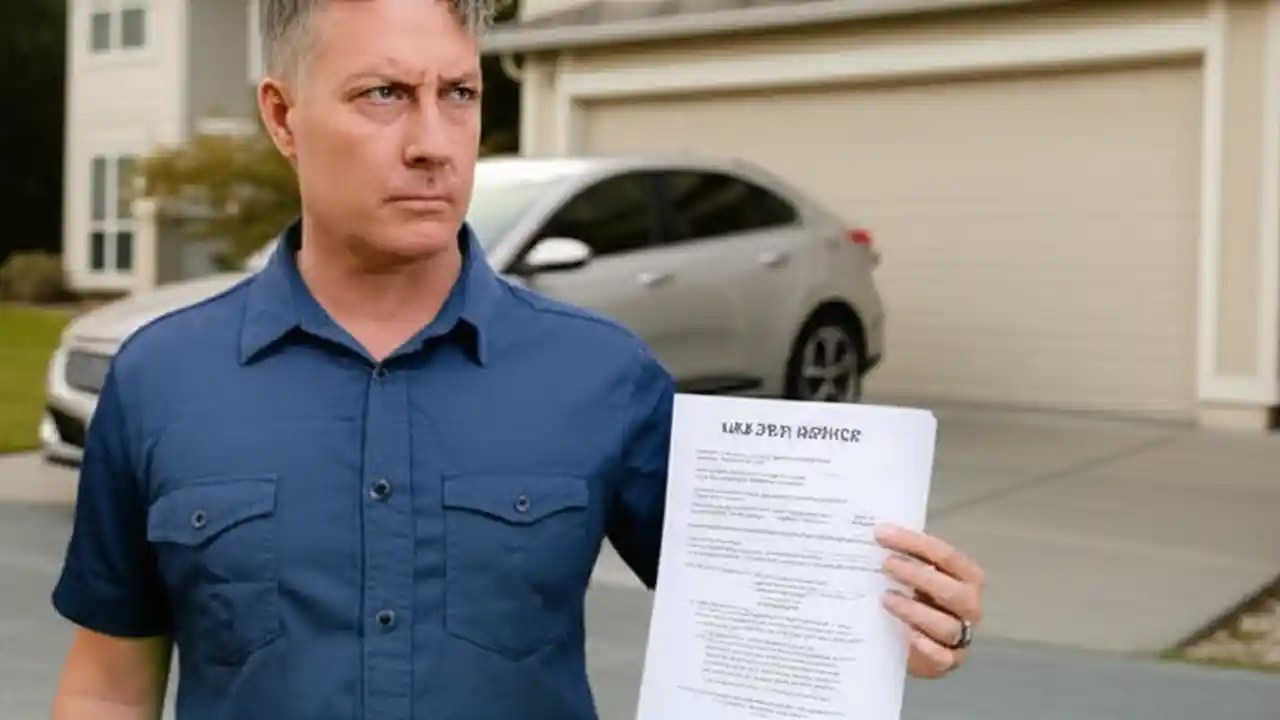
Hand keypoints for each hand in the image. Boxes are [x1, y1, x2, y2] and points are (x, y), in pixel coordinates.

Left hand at [874, 523, 984, 678]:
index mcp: (967, 575)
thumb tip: (875, 532)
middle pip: (949, 589)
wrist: (920, 640)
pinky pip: (942, 656)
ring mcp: (963, 634)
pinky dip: (924, 645)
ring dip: (914, 610)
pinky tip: (904, 633)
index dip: (913, 542)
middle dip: (916, 575)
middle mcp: (970, 603)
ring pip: (945, 624)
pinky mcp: (950, 660)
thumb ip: (906, 556)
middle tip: (886, 564)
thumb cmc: (920, 596)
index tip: (881, 533)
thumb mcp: (917, 574)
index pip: (944, 555)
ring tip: (886, 598)